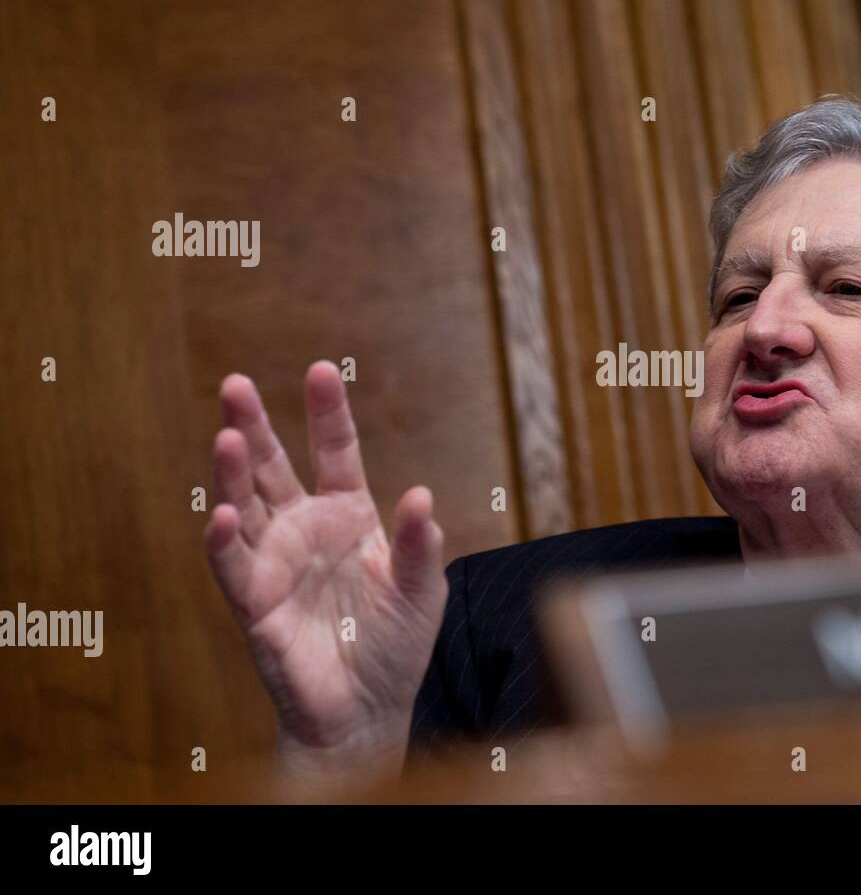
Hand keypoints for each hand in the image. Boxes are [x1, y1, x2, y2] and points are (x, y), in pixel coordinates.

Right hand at [203, 362, 447, 785]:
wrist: (368, 709)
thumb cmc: (395, 645)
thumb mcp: (421, 590)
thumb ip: (418, 545)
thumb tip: (421, 496)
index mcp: (348, 515)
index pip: (335, 452)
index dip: (327, 413)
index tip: (322, 369)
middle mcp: (303, 529)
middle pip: (273, 468)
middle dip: (254, 426)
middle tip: (235, 383)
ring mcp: (275, 562)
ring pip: (244, 506)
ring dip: (232, 474)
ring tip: (227, 436)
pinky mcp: (255, 603)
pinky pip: (233, 566)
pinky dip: (224, 540)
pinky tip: (220, 512)